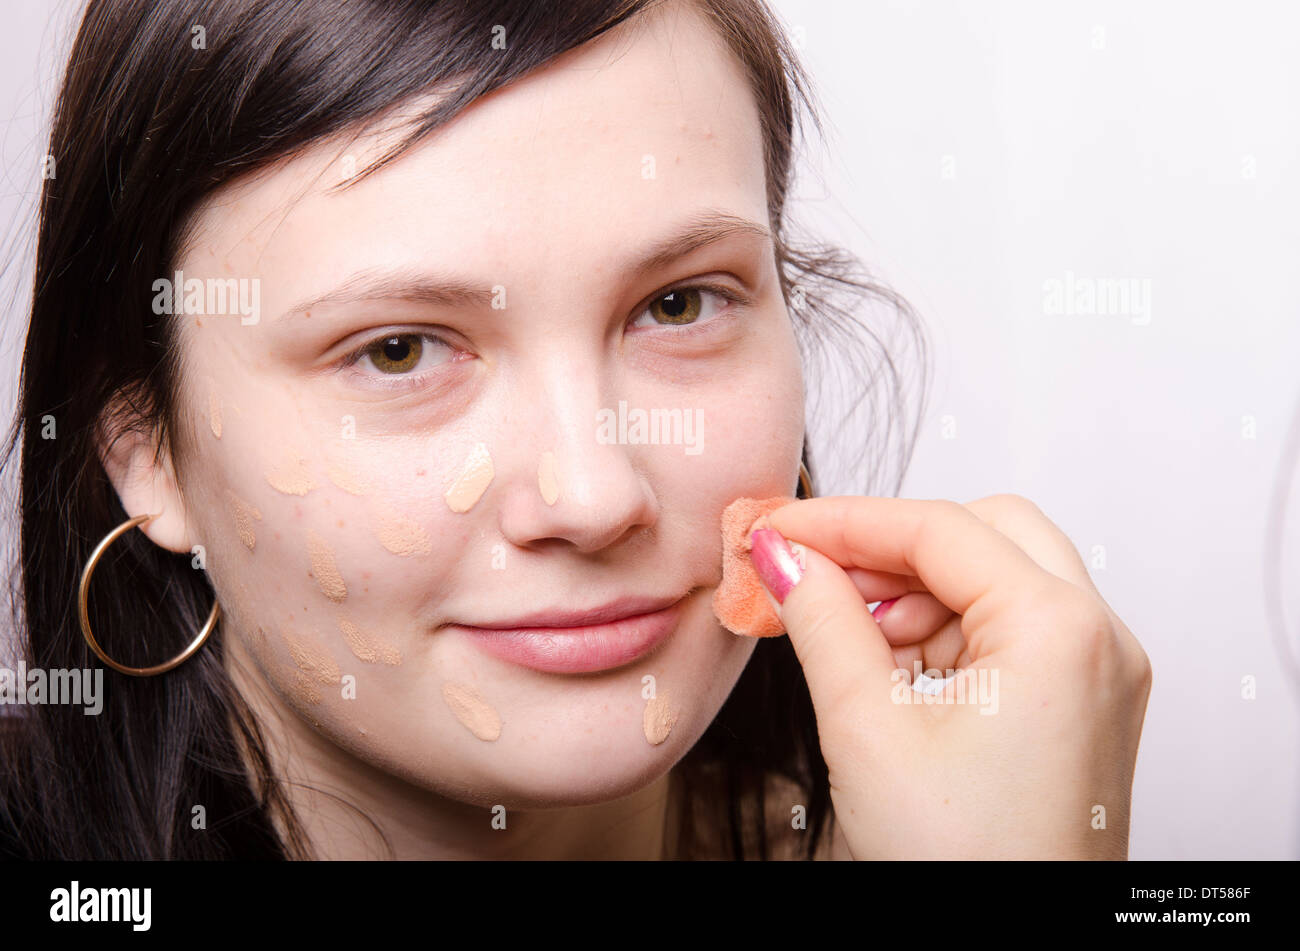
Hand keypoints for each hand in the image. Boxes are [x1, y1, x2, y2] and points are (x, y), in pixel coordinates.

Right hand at [751, 494, 1151, 859]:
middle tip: (813, 575)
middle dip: (891, 549)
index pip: (939, 529)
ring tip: (845, 638)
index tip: (774, 530)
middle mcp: (1097, 641)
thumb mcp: (867, 729)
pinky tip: (888, 672)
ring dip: (914, 594)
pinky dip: (943, 634)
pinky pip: (1008, 632)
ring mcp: (1097, 675)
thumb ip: (821, 620)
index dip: (844, 521)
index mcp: (1059, 631)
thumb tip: (783, 556)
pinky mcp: (1080, 708)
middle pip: (985, 533)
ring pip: (998, 579)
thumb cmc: (964, 869)